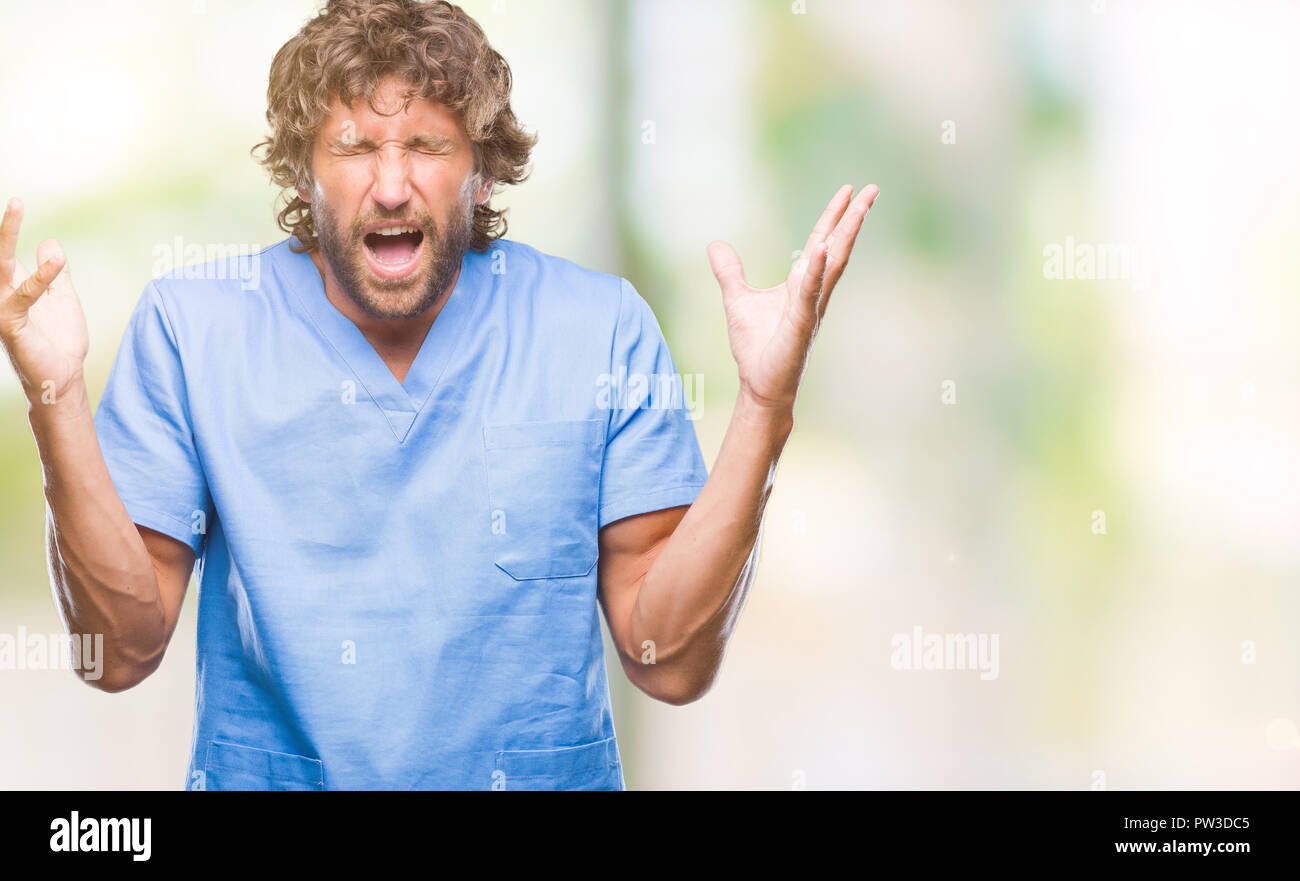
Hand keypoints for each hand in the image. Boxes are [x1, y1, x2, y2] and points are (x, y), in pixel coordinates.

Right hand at [0, 198, 88, 404]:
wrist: (63, 375)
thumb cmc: (60, 340)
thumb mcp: (62, 298)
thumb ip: (55, 272)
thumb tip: (49, 242)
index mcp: (13, 285)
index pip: (5, 249)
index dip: (6, 227)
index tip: (13, 200)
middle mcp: (1, 293)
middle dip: (2, 226)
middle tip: (12, 197)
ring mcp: (2, 307)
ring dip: (6, 236)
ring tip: (16, 206)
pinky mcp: (11, 324)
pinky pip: (23, 295)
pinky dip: (40, 277)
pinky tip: (56, 261)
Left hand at [707, 183, 877, 413]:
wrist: (760, 385)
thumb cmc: (756, 347)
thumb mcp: (737, 299)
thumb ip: (729, 272)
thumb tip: (715, 244)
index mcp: (801, 284)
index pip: (821, 241)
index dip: (833, 216)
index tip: (848, 190)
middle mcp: (813, 292)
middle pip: (838, 246)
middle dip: (854, 217)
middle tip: (873, 187)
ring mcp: (811, 307)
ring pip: (834, 264)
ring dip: (847, 234)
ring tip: (860, 207)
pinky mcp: (801, 324)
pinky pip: (811, 292)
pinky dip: (817, 269)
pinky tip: (823, 247)